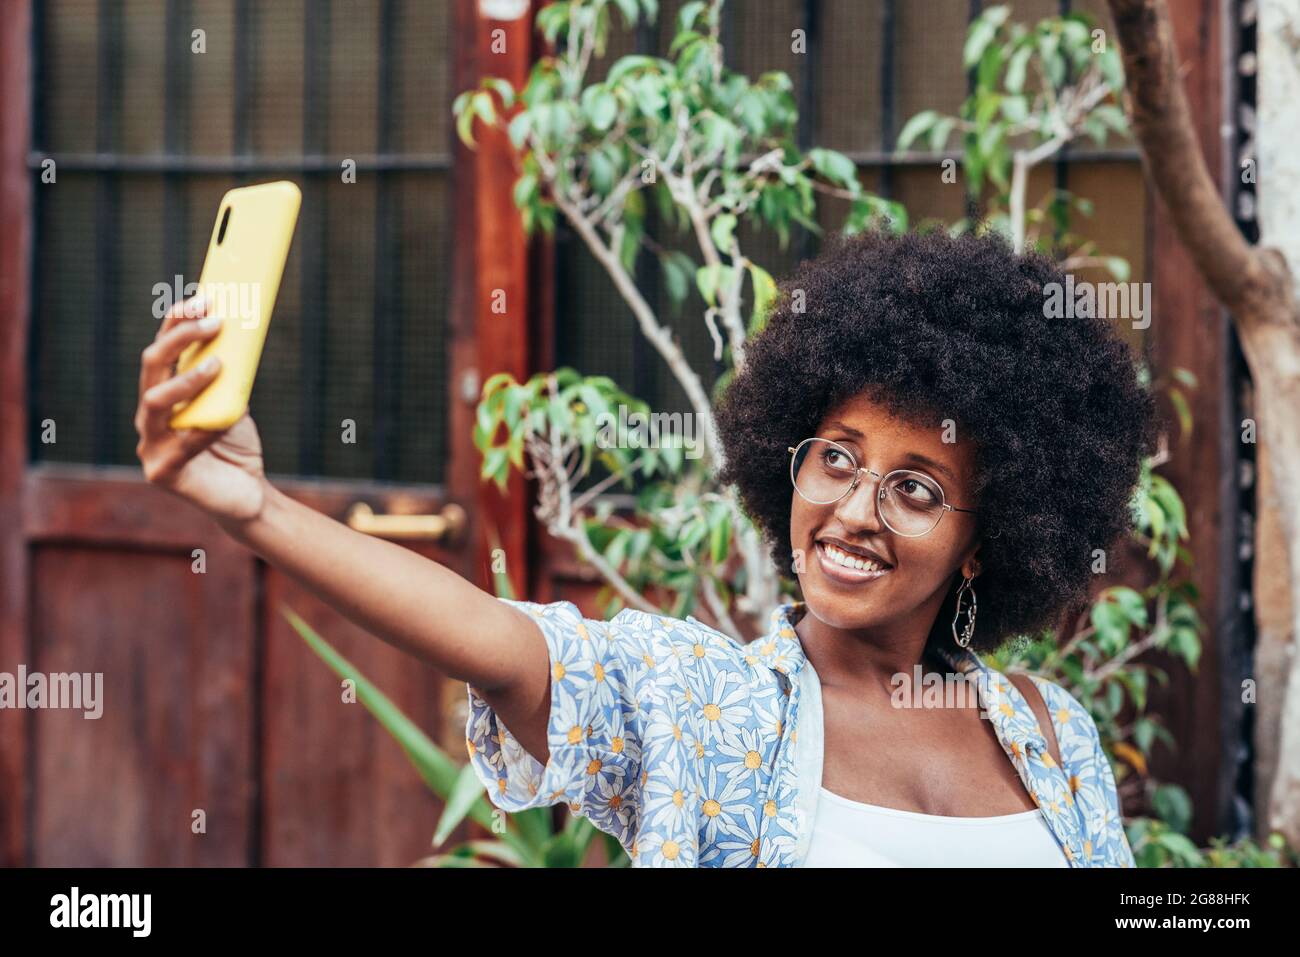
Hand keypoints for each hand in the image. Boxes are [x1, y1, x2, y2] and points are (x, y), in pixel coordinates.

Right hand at [135, 295, 268, 523]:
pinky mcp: (162, 473)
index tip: (202, 298)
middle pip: (151, 368)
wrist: (247, 495)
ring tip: (216, 363)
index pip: (161, 352)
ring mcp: (150, 445)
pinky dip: (205, 429)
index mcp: (161, 395)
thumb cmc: (235, 446)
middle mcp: (149, 417)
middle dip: (179, 338)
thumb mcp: (233, 402)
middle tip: (213, 320)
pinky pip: (183, 445)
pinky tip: (225, 419)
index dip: (176, 322)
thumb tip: (239, 333)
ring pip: (155, 402)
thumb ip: (227, 377)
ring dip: (186, 379)